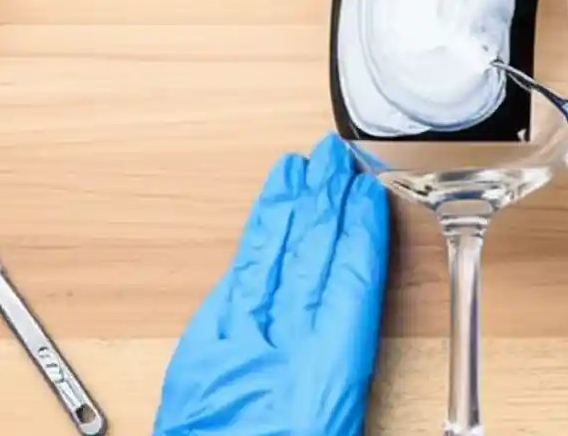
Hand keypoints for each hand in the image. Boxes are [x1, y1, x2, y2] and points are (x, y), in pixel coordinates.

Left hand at [154, 134, 389, 435]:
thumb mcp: (340, 418)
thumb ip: (343, 371)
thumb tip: (350, 322)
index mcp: (326, 373)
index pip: (350, 278)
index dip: (360, 229)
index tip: (368, 193)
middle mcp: (280, 349)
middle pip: (307, 255)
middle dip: (322, 201)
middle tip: (332, 158)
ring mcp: (234, 347)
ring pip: (265, 260)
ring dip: (283, 210)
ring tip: (296, 170)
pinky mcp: (199, 357)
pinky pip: (228, 289)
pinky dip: (248, 251)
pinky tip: (259, 225)